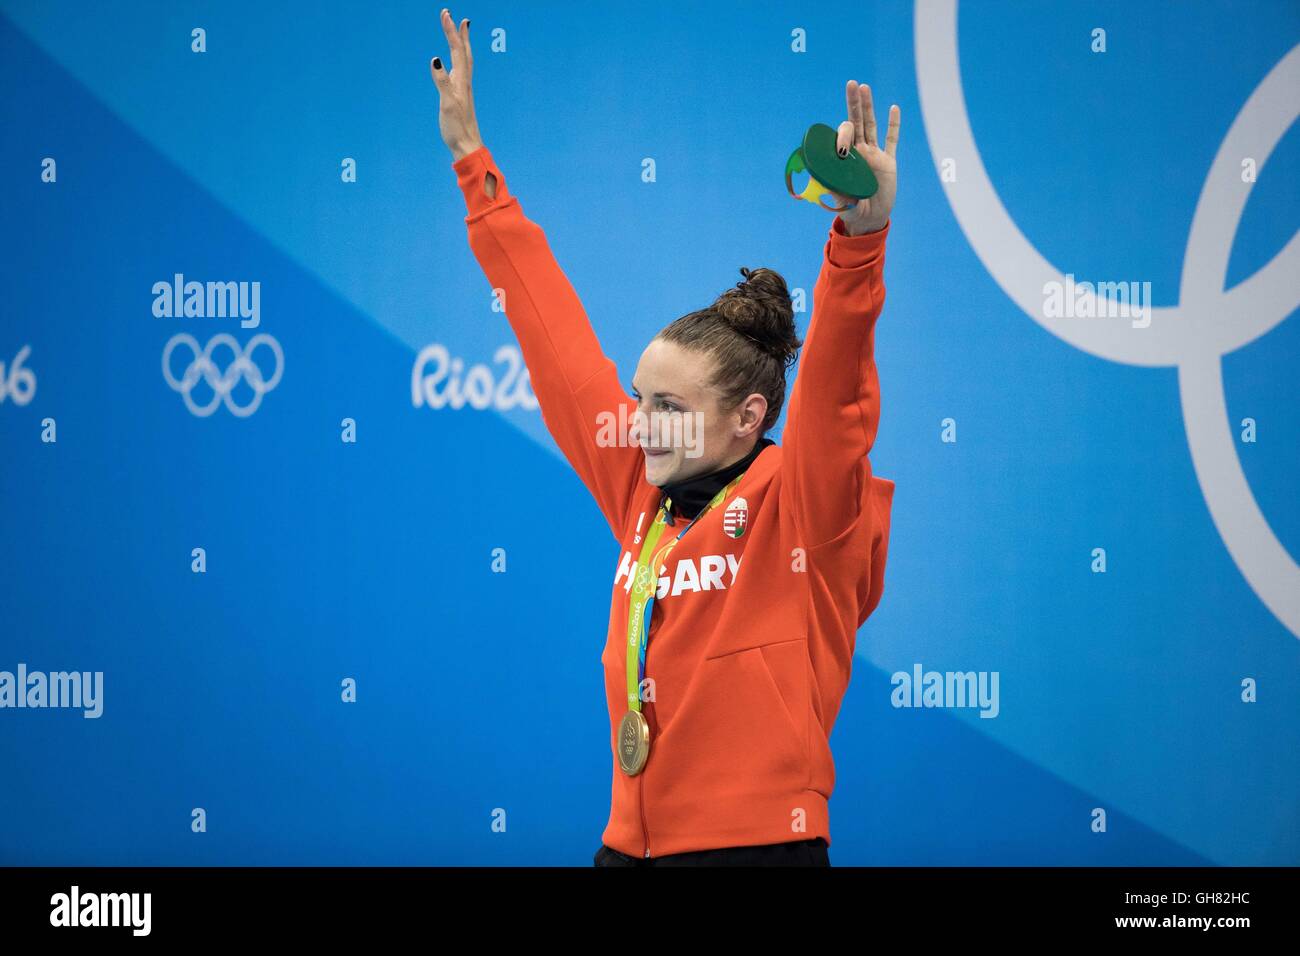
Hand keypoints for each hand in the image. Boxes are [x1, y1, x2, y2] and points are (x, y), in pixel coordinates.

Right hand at [430, 7, 483, 159]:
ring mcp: (463, 89)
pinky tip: (454, 63)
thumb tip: (435, 59)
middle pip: (463, 52)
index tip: (445, 14)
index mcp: (461, 81)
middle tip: (456, 16)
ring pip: (464, 60)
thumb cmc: (457, 128)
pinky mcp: (461, 97)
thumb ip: (442, 82)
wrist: (467, 146)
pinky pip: (460, 71)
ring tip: (461, 32)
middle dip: (459, 33)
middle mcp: (464, 82)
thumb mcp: (447, 104)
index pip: (456, 50)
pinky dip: (458, 60)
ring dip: (462, 44)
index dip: (451, 31)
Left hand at [829, 80, 899, 234]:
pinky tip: (894, 108)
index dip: (843, 135)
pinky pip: (891, 140)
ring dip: (868, 106)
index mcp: (844, 160)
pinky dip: (893, 125)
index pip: (843, 137)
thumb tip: (822, 179)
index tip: (844, 144)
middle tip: (852, 84)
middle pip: (856, 122)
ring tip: (864, 87)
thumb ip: (834, 190)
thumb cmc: (851, 210)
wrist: (869, 219)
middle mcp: (858, 153)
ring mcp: (873, 155)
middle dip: (853, 103)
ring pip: (871, 125)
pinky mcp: (888, 161)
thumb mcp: (841, 201)